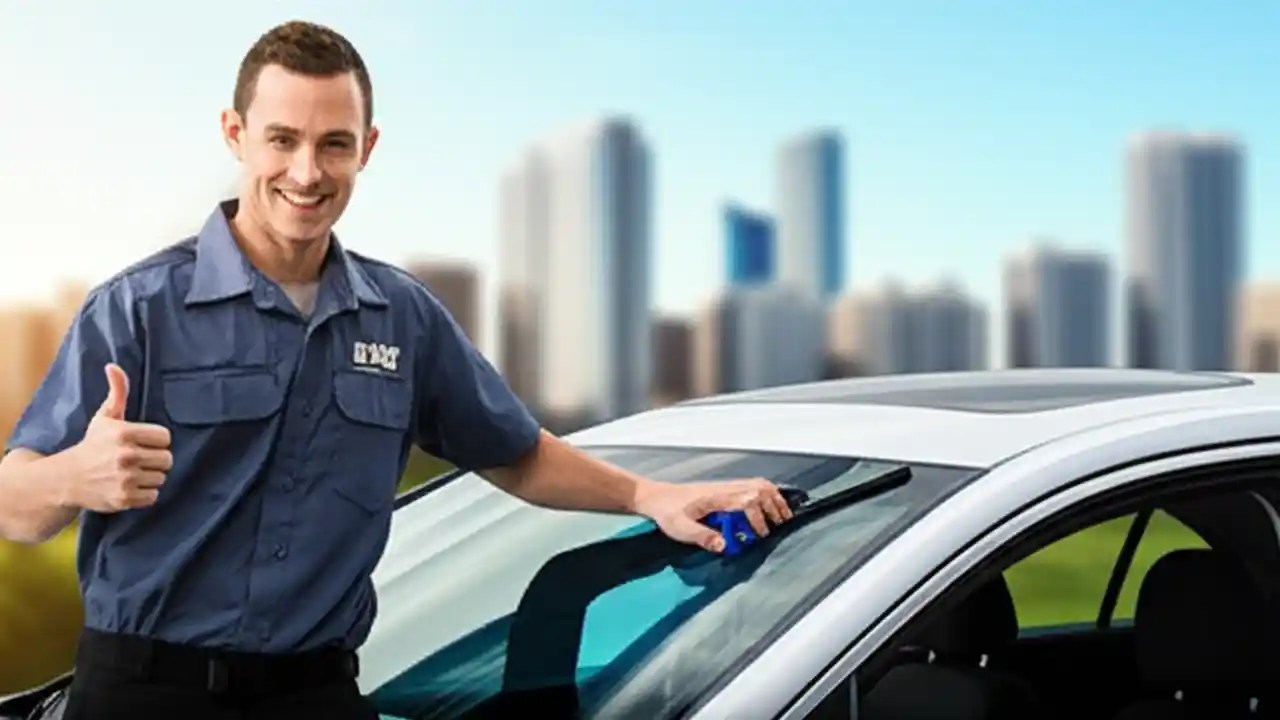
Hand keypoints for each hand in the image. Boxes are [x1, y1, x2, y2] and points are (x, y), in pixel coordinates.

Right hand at [64, 364, 172, 512]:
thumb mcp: (105, 417)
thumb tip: (113, 366)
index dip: (156, 441)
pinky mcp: (124, 498)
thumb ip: (117, 392)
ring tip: (133, 473)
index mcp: (124, 433)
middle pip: (167, 459)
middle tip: (139, 459)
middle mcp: (126, 456)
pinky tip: (130, 486)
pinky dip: (144, 493)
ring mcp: (125, 479)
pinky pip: (153, 495)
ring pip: (161, 478)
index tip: (143, 442)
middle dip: (156, 460)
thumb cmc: (93, 444)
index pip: (165, 437)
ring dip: (150, 477)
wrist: (67, 478)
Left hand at [636, 477, 793, 552]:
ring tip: (782, 516)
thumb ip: (701, 536)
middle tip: (782, 524)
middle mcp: (725, 488)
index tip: (760, 534)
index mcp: (717, 497)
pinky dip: (765, 495)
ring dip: (773, 499)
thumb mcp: (680, 528)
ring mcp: (725, 486)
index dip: (758, 517)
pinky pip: (751, 487)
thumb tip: (724, 545)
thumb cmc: (668, 512)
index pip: (747, 501)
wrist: (657, 497)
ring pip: (758, 485)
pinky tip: (767, 507)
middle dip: (775, 505)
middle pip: (759, 488)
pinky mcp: (724, 489)